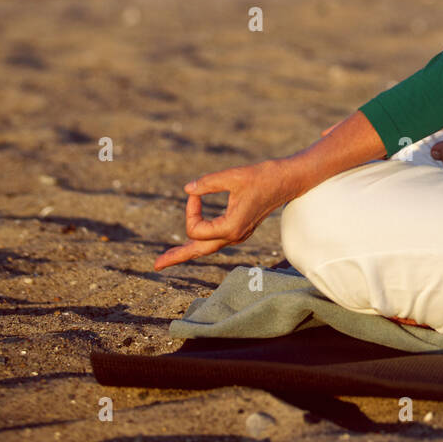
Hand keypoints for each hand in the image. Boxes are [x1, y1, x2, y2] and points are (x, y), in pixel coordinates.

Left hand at [153, 159, 291, 270]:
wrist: (286, 180)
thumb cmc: (262, 177)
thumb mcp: (232, 176)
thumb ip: (207, 183)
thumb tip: (187, 189)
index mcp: (231, 227)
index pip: (196, 229)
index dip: (190, 209)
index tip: (196, 192)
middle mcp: (234, 235)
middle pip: (198, 251)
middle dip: (177, 257)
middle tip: (156, 265)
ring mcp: (238, 235)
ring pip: (207, 248)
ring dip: (187, 251)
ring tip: (168, 259)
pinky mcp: (240, 229)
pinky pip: (215, 240)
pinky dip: (201, 240)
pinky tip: (191, 243)